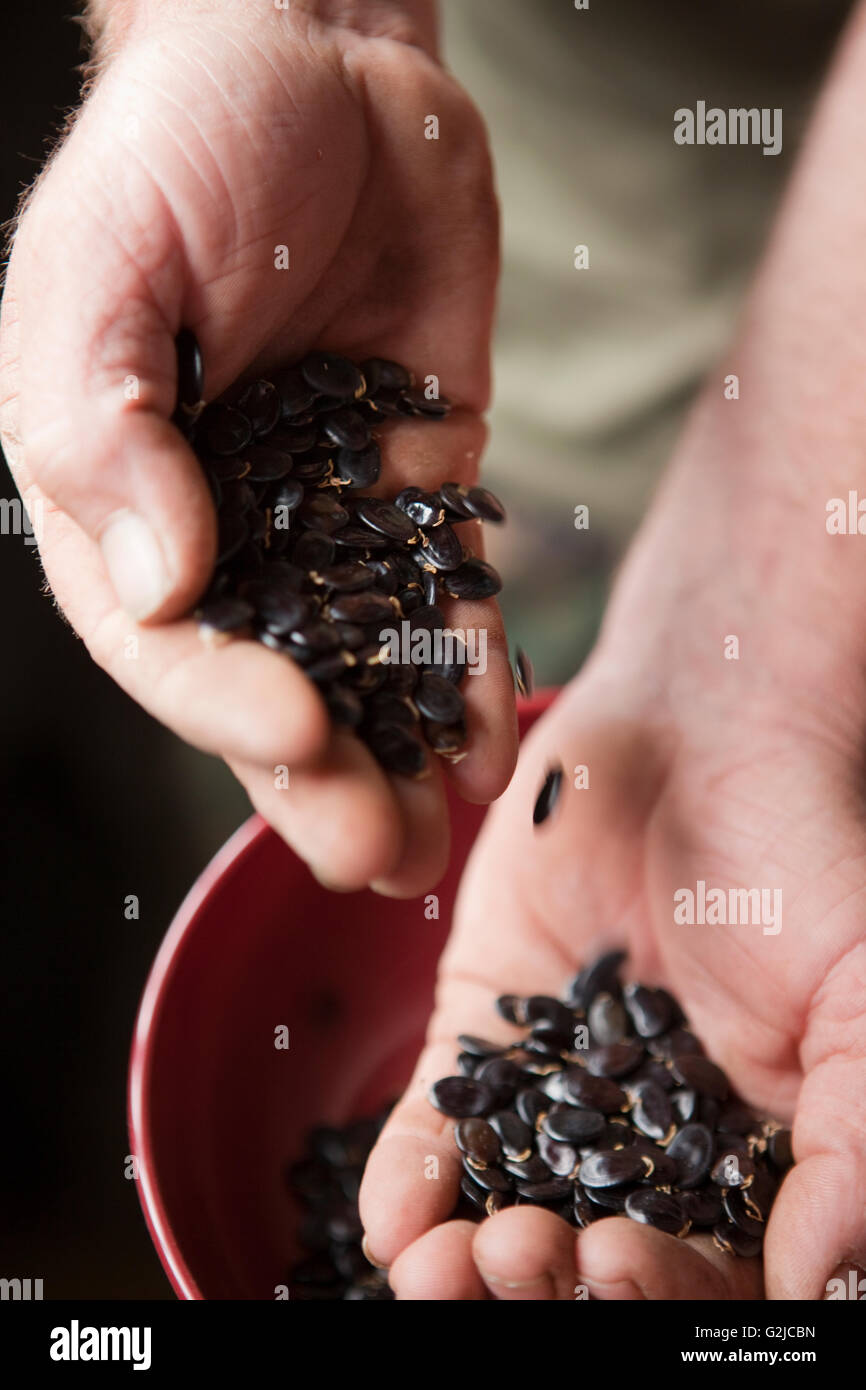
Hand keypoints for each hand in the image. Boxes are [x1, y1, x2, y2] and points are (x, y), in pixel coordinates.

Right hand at [0, 1, 515, 893]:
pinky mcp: (417, 480)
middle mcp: (222, 522)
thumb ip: (105, 424)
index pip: (158, 637)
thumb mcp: (105, 269)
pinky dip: (460, 671)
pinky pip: (440, 595)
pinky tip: (486, 746)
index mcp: (117, 493)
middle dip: (313, 777)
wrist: (324, 59)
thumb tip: (156, 579)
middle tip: (370, 856)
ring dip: (390, 758)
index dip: (220, 703)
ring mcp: (326, 510)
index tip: (297, 734)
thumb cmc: (185, 146)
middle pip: (260, 680)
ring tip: (430, 844)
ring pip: (353, 665)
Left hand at [360, 437, 865, 1297]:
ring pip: (508, 1203)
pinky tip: (391, 1220)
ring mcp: (558, 1082)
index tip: (620, 1267)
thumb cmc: (808, 852)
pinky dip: (411, 1172)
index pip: (703, 1269)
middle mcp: (643, 1136)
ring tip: (438, 1271)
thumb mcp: (857, 995)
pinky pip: (440, 1115)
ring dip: (465, 1259)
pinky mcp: (486, 1019)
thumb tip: (820, 1284)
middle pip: (590, 1255)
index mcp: (742, 1152)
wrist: (708, 724)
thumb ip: (848, 1141)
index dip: (661, 1291)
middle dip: (547, 1283)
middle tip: (518, 1265)